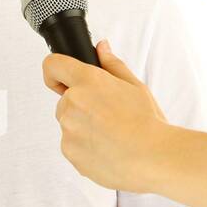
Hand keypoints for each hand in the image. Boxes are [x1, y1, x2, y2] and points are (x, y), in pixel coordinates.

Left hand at [42, 41, 166, 191]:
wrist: (153, 158)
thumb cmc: (147, 123)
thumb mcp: (135, 86)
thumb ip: (113, 65)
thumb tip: (101, 48)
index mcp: (88, 81)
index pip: (53, 65)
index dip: (55, 70)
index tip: (62, 80)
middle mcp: (72, 103)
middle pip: (65, 101)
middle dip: (81, 106)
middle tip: (108, 116)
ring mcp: (68, 129)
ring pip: (69, 124)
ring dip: (83, 128)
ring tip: (111, 135)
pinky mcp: (69, 151)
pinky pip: (72, 145)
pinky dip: (85, 147)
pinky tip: (108, 149)